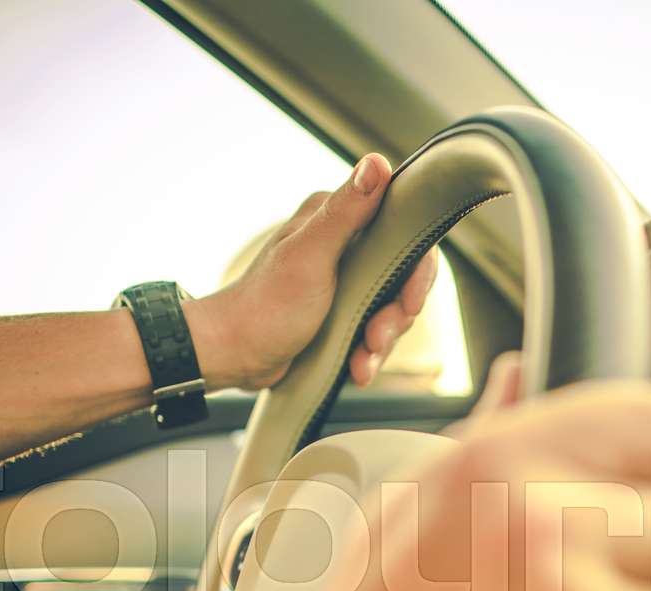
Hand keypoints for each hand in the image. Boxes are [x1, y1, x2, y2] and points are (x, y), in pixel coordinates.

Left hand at [186, 153, 437, 389]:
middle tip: (377, 336)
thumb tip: (377, 163)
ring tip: (363, 359)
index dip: (416, 270)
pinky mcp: (341, 310)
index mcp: (335, 218)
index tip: (408, 302)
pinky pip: (375, 328)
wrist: (234, 355)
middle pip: (403, 274)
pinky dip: (370, 352)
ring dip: (384, 339)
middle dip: (397, 314)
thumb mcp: (309, 256)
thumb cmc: (265, 306)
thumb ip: (345, 212)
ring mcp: (344, 279)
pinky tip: (358, 367)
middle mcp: (343, 243)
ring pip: (392, 306)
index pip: (402, 230)